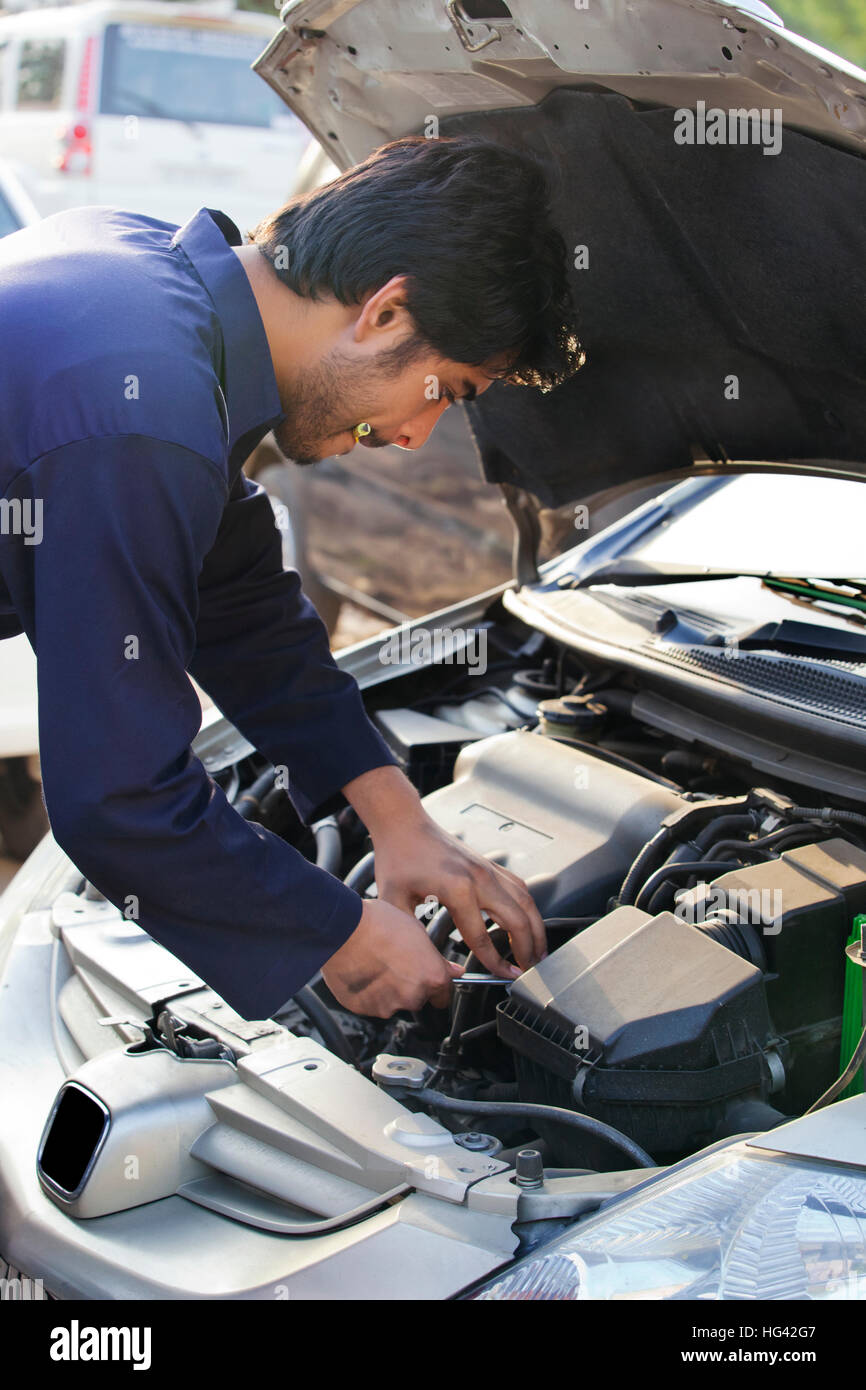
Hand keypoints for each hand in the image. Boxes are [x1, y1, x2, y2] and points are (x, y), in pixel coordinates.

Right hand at [322, 897, 462, 1016]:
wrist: (343, 928)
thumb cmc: (379, 923)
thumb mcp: (417, 932)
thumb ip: (437, 959)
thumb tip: (455, 971)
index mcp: (432, 977)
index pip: (444, 995)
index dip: (436, 985)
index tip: (428, 978)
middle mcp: (413, 996)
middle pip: (418, 998)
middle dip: (410, 986)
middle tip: (395, 962)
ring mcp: (388, 1005)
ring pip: (394, 1002)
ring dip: (388, 990)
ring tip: (376, 964)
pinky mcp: (365, 1009)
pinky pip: (372, 1004)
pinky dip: (369, 993)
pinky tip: (363, 971)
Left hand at [372, 813, 546, 979]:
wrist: (403, 824)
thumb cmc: (397, 859)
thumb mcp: (396, 904)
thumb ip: (417, 939)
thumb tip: (439, 968)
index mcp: (457, 889)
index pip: (481, 937)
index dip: (494, 962)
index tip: (504, 977)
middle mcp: (479, 878)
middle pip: (517, 920)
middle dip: (527, 949)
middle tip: (529, 970)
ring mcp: (488, 869)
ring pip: (526, 902)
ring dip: (536, 928)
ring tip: (538, 952)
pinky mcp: (489, 865)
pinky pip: (519, 888)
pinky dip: (529, 908)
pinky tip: (529, 922)